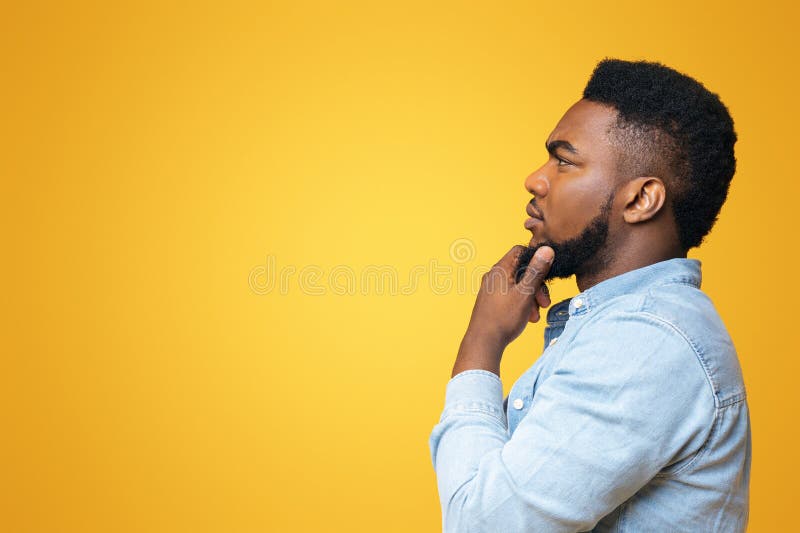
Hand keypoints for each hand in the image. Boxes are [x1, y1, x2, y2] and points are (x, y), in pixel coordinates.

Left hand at [452, 245, 553, 376]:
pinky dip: (522, 303)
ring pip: (518, 285)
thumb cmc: (504, 317)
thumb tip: (546, 249)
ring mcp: (491, 289)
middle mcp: (494, 276)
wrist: (483, 342)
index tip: (546, 275)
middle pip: (521, 270)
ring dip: (531, 297)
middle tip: (545, 303)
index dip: (536, 260)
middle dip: (537, 285)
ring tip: (536, 316)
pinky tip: (528, 318)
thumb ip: (536, 271)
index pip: (520, 251)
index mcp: (500, 269)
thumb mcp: (525, 293)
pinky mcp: (491, 301)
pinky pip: (511, 296)